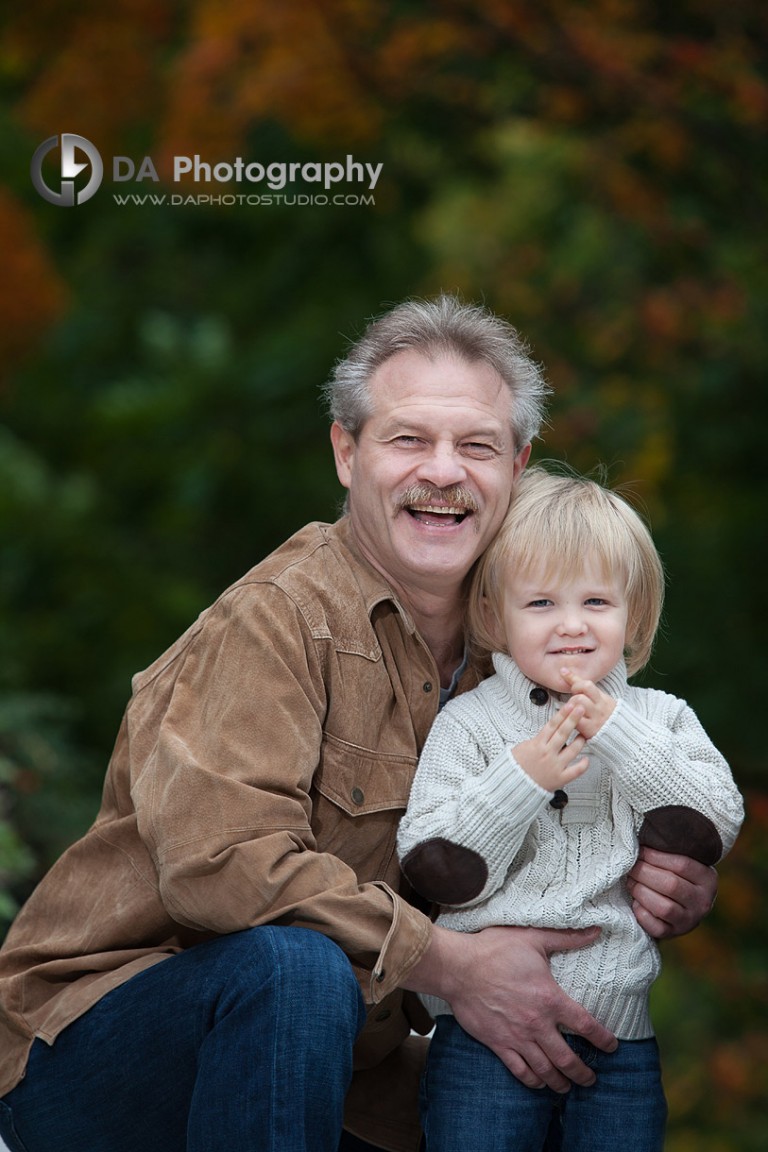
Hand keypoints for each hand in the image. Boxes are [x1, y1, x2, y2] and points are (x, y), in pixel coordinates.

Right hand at [403, 923, 616, 1091]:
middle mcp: (537, 1023)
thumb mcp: (533, 938)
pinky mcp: (498, 1044)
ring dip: (561, 1083)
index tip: (612, 1046)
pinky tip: (539, 1083)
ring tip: (568, 1087)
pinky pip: (520, 1071)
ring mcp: (517, 1037)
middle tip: (592, 1079)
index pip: (586, 1025)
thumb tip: (596, 930)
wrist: (458, 967)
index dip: (603, 1039)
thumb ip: (566, 937)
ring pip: (546, 1070)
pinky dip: (533, 1081)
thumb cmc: (495, 950)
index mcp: (550, 998)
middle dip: (584, 1073)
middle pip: (568, 1059)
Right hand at [513, 700, 589, 791]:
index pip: (552, 725)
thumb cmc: (514, 767)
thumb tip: (546, 733)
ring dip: (580, 740)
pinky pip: (575, 771)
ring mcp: (555, 766)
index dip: (562, 714)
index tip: (570, 705)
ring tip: (585, 733)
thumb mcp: (521, 747)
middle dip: (573, 719)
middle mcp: (547, 753)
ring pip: (573, 750)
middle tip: (581, 708)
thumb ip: (536, 740)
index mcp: (537, 744)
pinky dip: (583, 765)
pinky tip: (587, 759)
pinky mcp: (560, 779)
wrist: (512, 786)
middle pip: (563, 732)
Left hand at [558, 669, 615, 738]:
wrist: (620, 734)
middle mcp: (600, 707)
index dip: (576, 684)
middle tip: (575, 704)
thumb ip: (581, 685)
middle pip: (580, 696)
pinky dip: (571, 719)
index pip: (586, 684)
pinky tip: (573, 722)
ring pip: (578, 704)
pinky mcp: (590, 729)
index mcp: (602, 698)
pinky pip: (576, 720)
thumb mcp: (597, 698)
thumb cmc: (604, 714)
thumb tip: (563, 670)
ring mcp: (595, 718)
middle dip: (573, 698)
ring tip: (574, 712)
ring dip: (571, 708)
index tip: (574, 688)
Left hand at [627, 846, 717, 938]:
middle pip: (671, 885)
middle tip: (630, 867)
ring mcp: (690, 921)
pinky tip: (635, 902)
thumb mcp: (680, 861)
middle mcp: (703, 902)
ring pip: (663, 908)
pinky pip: (655, 927)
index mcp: (708, 879)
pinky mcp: (674, 934)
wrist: (680, 905)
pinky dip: (641, 913)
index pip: (682, 864)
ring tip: (631, 882)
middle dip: (644, 873)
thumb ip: (668, 852)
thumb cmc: (675, 874)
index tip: (640, 850)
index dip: (656, 856)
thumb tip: (640, 840)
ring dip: (641, 892)